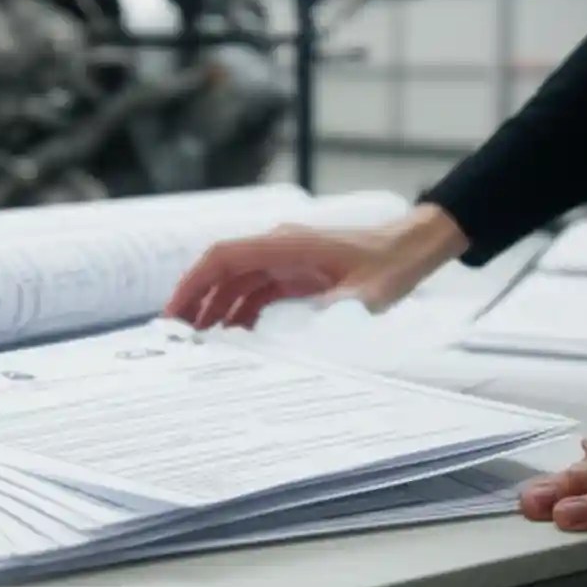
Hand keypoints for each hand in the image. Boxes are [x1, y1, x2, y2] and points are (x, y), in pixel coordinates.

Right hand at [163, 203, 468, 328]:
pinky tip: (235, 337)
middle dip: (197, 299)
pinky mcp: (295, 274)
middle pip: (222, 270)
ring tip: (199, 341)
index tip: (175, 311)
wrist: (411, 248)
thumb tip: (300, 335)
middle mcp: (278, 248)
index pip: (225, 258)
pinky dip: (241, 312)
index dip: (195, 282)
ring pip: (237, 282)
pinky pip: (258, 292)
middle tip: (176, 334)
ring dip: (216, 308)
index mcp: (286, 246)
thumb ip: (333, 311)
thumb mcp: (365, 294)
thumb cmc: (390, 265)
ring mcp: (285, 260)